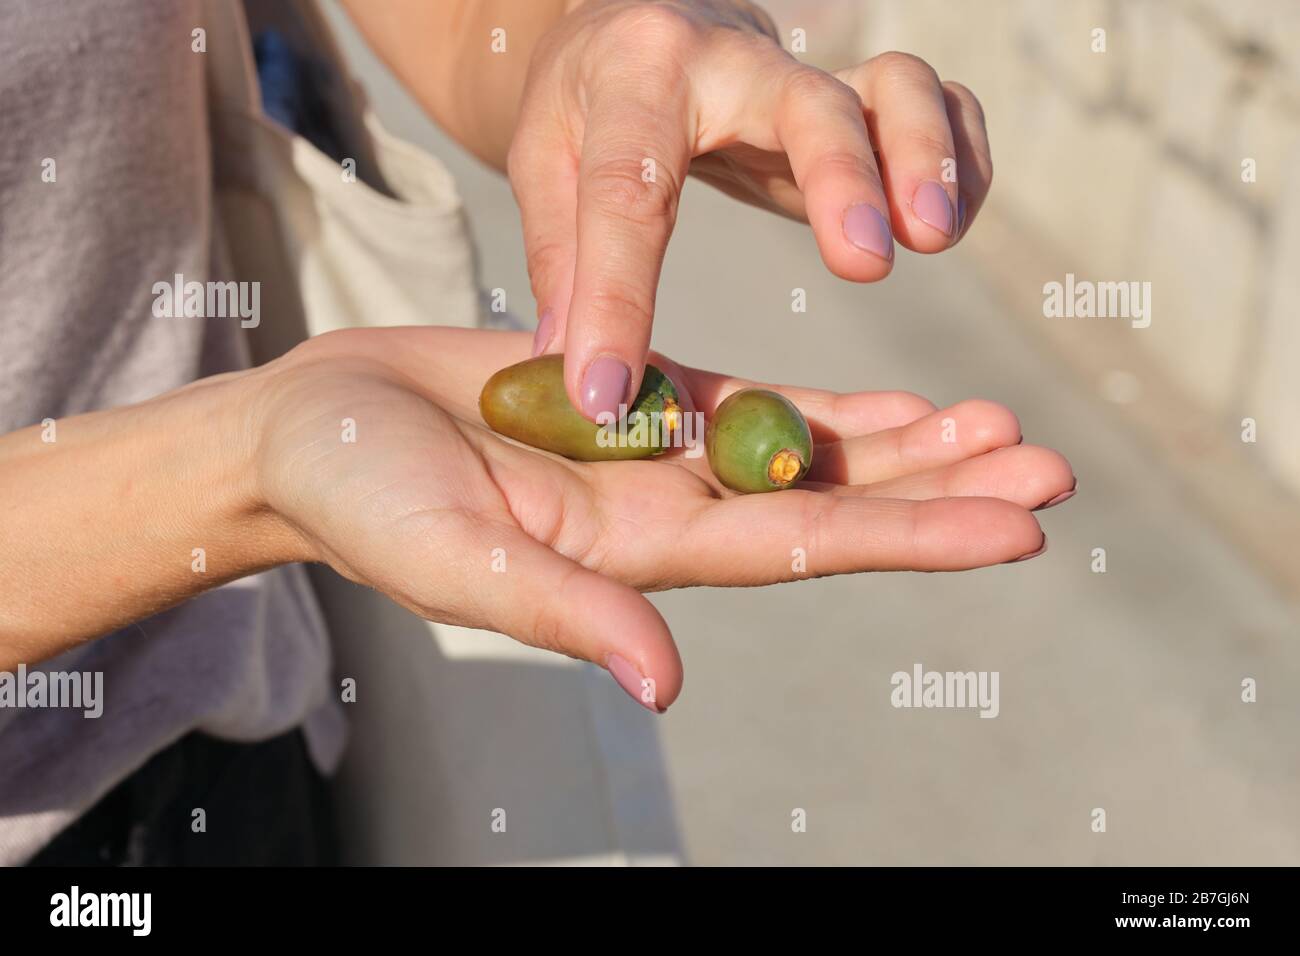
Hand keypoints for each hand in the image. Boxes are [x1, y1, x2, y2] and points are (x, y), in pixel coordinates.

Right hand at [251, 327, 1067, 711]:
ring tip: (1001, 425)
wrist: (317, 427)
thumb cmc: (361, 498)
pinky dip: (822, 403)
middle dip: (940, 487)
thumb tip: (666, 683)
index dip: (909, 535)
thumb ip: (565, 612)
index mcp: (632, 554)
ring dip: (903, 440)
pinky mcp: (629, 399)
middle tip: (1052, 468)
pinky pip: (747, 400)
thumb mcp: (456, 560)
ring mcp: (650, 453)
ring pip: (803, 448)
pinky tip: (891, 401)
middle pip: (828, 501)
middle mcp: (662, 511)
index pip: (799, 547)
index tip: (1015, 524)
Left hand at [510, 0, 991, 420]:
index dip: (616, 301)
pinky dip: (961, 157)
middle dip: (840, 178)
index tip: (607, 396)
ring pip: (896, 86)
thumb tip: (562, 373)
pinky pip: (941, 105)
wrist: (645, 22)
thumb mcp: (545, 158)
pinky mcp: (861, 97)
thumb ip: (560, 257)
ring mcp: (811, 74)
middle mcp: (735, 61)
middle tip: (864, 265)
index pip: (628, 192)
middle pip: (805, 103)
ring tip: (933, 239)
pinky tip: (948, 223)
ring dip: (927, 158)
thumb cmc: (590, 106)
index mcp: (636, 76)